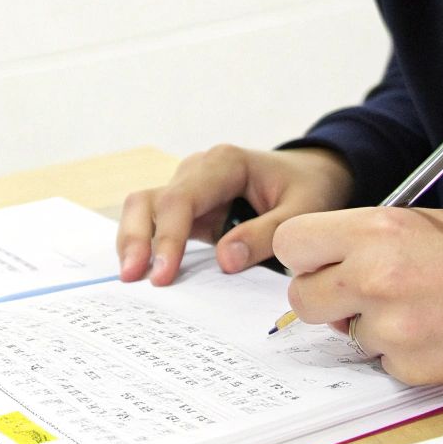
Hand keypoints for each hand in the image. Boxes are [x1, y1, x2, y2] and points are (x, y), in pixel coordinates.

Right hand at [117, 145, 353, 284]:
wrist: (312, 174)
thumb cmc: (308, 189)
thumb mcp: (303, 211)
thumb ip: (266, 234)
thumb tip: (224, 261)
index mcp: (224, 164)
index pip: (182, 199)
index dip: (169, 238)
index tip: (163, 275)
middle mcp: (197, 171)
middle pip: (151, 200)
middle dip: (137, 240)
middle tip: (133, 279)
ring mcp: (188, 187)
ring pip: (143, 208)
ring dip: (132, 242)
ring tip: (130, 279)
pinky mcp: (187, 208)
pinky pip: (155, 223)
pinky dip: (145, 246)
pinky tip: (141, 273)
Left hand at [275, 208, 442, 383]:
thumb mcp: (422, 220)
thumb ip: (366, 238)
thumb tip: (326, 262)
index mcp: (375, 231)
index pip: (291, 243)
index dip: (305, 253)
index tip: (322, 257)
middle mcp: (373, 278)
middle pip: (301, 297)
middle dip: (324, 295)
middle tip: (360, 289)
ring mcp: (390, 328)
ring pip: (343, 333)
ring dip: (366, 324)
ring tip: (416, 305)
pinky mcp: (409, 367)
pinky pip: (380, 360)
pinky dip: (400, 350)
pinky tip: (437, 329)